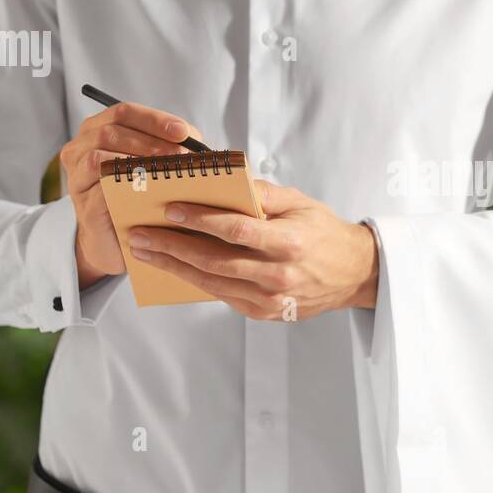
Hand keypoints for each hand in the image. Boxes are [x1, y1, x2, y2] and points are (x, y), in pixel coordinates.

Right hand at [59, 101, 202, 288]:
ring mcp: (77, 177)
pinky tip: (151, 190)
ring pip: (100, 157)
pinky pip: (101, 190)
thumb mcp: (157, 165)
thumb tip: (195, 141)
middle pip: (111, 130)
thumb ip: (171, 147)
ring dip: (137, 161)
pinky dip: (126, 186)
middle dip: (150, 141)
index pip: (124, 113)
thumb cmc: (141, 196)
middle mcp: (80, 149)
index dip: (154, 120)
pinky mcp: (84, 205)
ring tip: (168, 172)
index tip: (182, 132)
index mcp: (98, 130)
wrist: (119, 240)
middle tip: (180, 156)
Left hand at [125, 180, 378, 320]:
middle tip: (139, 234)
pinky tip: (173, 266)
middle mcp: (278, 275)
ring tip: (145, 251)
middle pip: (214, 260)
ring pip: (211, 282)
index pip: (236, 229)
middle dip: (172, 246)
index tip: (170, 209)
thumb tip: (224, 180)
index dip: (200, 219)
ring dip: (174, 266)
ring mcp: (269, 299)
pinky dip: (194, 280)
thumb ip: (263, 193)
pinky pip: (221, 294)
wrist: (353, 274)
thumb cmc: (324, 232)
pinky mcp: (262, 312)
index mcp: (289, 242)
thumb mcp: (301, 202)